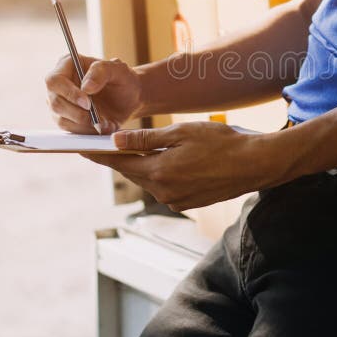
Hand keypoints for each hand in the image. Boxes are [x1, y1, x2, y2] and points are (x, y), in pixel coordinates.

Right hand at [45, 55, 142, 133]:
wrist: (130, 98)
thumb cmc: (123, 79)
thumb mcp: (118, 69)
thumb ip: (101, 72)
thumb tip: (85, 88)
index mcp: (67, 65)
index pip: (55, 81)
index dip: (69, 93)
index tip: (88, 103)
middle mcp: (59, 85)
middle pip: (56, 103)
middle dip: (78, 113)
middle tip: (99, 117)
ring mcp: (60, 103)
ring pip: (62, 120)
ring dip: (85, 124)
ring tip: (106, 121)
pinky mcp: (66, 119)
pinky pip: (71, 130)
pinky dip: (88, 131)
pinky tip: (103, 126)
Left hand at [85, 121, 285, 210]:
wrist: (255, 164)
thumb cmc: (222, 142)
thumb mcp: (181, 133)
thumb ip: (146, 139)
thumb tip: (116, 141)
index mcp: (159, 172)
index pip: (119, 162)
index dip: (99, 153)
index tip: (81, 147)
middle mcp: (163, 191)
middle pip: (133, 172)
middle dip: (120, 158)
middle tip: (106, 144)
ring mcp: (176, 200)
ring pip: (150, 179)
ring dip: (144, 165)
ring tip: (141, 149)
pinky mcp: (188, 203)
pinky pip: (166, 187)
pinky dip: (162, 174)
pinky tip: (170, 161)